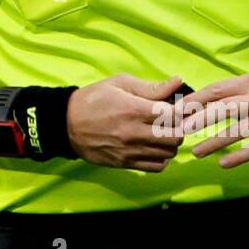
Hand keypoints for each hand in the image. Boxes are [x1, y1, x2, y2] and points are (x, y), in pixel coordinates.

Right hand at [66, 73, 187, 170]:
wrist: (66, 124)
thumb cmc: (94, 99)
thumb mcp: (120, 84)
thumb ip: (151, 86)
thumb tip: (178, 82)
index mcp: (133, 109)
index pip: (173, 114)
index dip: (182, 110)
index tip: (180, 106)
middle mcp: (133, 132)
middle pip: (176, 136)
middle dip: (180, 127)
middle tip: (173, 120)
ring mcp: (129, 151)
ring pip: (169, 153)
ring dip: (171, 142)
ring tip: (162, 132)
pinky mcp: (125, 163)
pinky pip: (157, 166)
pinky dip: (162, 157)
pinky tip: (154, 146)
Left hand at [180, 74, 248, 167]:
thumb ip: (229, 94)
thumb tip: (194, 102)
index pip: (217, 90)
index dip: (195, 100)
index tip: (177, 111)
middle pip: (224, 108)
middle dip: (200, 119)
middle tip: (181, 130)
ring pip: (237, 131)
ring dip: (214, 142)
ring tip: (196, 152)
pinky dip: (237, 157)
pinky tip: (222, 164)